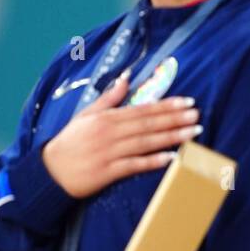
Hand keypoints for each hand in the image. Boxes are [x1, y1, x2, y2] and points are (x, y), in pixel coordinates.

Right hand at [42, 71, 203, 197]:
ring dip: (171, 137)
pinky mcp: (109, 172)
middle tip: (197, 115)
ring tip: (193, 133)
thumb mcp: (86, 115)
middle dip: (175, 119)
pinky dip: (153, 161)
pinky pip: (135, 165)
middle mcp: (110, 133)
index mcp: (106, 117)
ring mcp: (110, 152)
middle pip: (148, 124)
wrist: (52, 171)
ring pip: (146, 142)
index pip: (142, 109)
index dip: (166, 105)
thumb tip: (126, 79)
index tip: (186, 102)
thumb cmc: (71, 142)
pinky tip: (172, 158)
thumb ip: (109, 98)